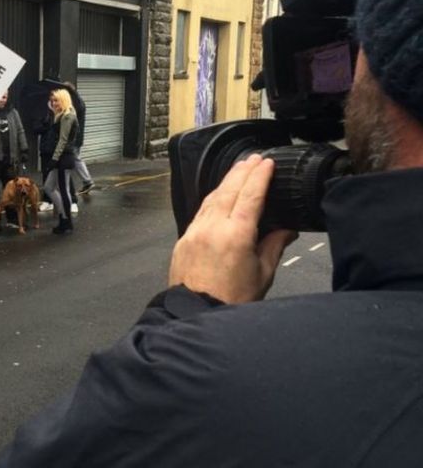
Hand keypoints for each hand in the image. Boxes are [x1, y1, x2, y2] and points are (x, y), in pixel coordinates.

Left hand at [168, 155, 297, 303]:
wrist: (197, 312)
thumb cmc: (232, 298)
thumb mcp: (263, 273)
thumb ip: (274, 245)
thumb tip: (287, 229)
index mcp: (236, 234)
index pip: (250, 195)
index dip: (259, 176)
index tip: (267, 163)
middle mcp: (213, 227)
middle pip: (228, 190)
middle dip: (242, 172)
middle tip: (254, 159)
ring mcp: (195, 231)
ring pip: (211, 198)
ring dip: (226, 182)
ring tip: (239, 171)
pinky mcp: (184, 239)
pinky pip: (200, 212)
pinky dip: (212, 199)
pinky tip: (219, 195)